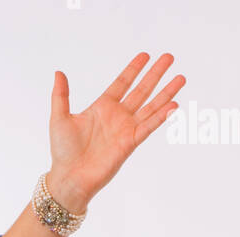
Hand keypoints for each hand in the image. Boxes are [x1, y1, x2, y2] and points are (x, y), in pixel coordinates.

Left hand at [47, 53, 185, 211]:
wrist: (69, 178)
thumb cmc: (62, 152)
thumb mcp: (59, 118)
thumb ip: (60, 95)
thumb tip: (59, 72)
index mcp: (102, 108)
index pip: (122, 83)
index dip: (134, 69)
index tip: (145, 55)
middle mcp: (117, 116)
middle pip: (141, 90)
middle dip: (156, 74)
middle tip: (169, 58)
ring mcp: (125, 129)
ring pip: (151, 106)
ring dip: (166, 92)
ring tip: (181, 78)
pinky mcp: (129, 143)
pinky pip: (148, 127)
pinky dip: (161, 117)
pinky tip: (173, 105)